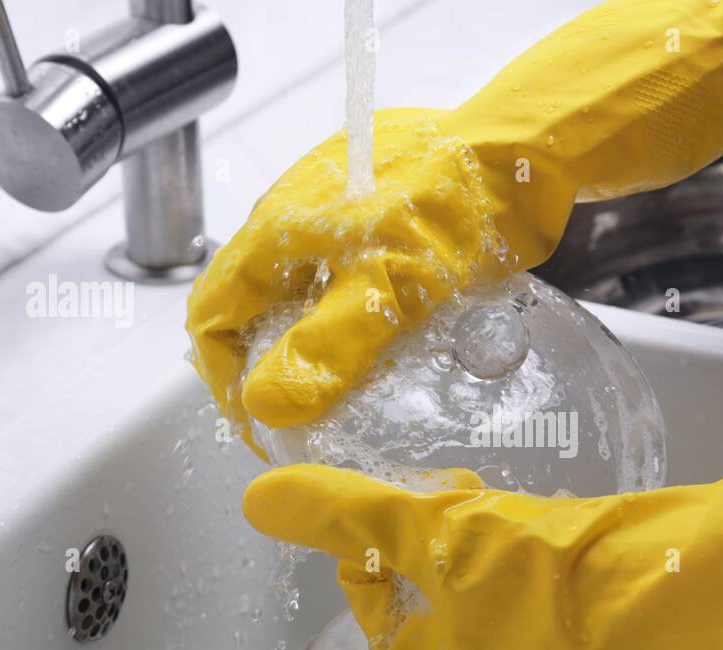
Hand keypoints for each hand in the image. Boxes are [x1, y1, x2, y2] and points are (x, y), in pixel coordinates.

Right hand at [186, 108, 508, 435]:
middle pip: (245, 306)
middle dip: (259, 366)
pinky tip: (371, 345)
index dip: (224, 377)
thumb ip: (325, 346)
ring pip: (290, 292)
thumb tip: (265, 404)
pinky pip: (333, 277)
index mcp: (274, 230)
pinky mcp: (368, 219)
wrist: (509, 153)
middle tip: (293, 417)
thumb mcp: (385, 288)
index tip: (257, 422)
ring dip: (300, 344)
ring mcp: (329, 215)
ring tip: (331, 392)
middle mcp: (289, 218)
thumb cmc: (449, 208)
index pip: (212, 314)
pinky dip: (338, 319)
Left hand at [242, 414, 722, 649]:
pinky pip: (543, 571)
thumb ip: (348, 513)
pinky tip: (536, 503)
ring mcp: (555, 636)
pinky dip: (523, 536)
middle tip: (418, 494)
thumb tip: (258, 502)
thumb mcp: (429, 535)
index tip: (359, 520)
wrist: (674, 581)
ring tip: (471, 489)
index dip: (357, 566)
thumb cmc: (548, 582)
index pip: (378, 621)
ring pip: (490, 584)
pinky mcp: (601, 600)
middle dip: (417, 545)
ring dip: (472, 536)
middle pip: (434, 601)